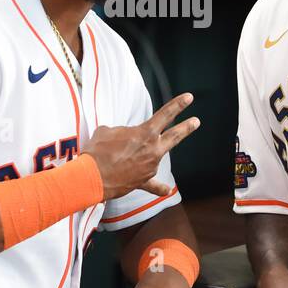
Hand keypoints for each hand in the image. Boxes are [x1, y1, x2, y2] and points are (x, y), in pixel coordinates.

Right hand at [83, 92, 199, 199]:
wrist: (92, 177)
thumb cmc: (98, 151)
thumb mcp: (107, 131)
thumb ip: (120, 132)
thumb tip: (122, 137)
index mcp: (145, 133)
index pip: (165, 114)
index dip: (178, 104)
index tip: (189, 97)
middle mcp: (152, 150)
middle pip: (174, 136)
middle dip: (186, 128)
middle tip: (196, 122)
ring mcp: (150, 167)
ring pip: (156, 157)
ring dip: (149, 154)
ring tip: (130, 154)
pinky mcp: (143, 182)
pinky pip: (153, 185)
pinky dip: (159, 188)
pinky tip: (166, 190)